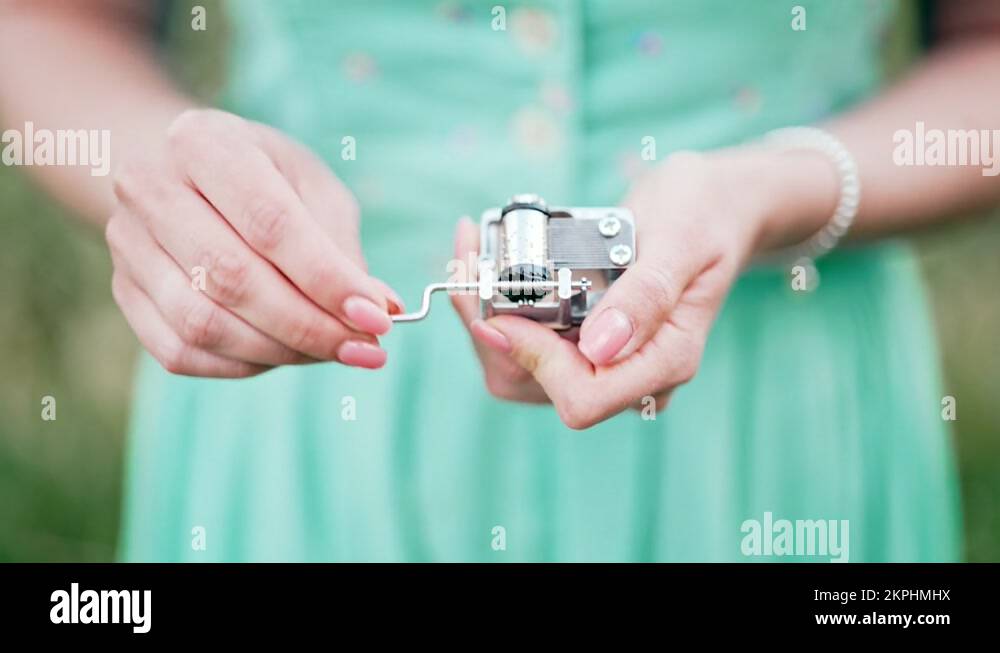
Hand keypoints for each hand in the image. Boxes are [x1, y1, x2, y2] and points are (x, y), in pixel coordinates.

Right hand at [106, 109, 401, 376]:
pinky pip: (182, 351)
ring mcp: (128, 244)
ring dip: (280, 351)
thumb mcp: (311, 187)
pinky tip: (285, 354)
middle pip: (232, 278)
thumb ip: (341, 246)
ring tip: (332, 351)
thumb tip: (382, 309)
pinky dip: (244, 365)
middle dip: (309, 325)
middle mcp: (149, 188)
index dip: (327, 279)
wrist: (184, 177)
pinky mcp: (124, 292)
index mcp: (202, 142)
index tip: (376, 317)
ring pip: (203, 323)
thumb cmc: (264, 179)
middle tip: (364, 347)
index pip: (270, 223)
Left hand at [461, 149, 836, 427]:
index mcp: (665, 360)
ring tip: (470, 252)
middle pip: (535, 387)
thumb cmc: (705, 214)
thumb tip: (599, 347)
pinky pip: (523, 343)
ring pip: (518, 369)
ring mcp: (604, 362)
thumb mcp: (682, 240)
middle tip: (468, 260)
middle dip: (490, 328)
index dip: (534, 357)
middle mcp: (632, 375)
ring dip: (483, 313)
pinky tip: (485, 259)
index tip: (505, 300)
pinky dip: (495, 304)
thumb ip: (647, 294)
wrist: (712, 206)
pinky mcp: (581, 344)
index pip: (583, 397)